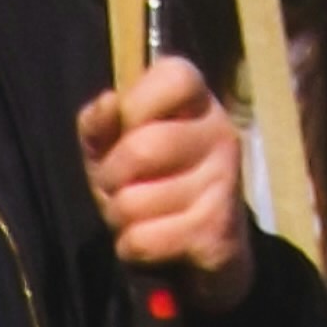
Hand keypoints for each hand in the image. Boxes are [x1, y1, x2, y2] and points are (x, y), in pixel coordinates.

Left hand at [78, 55, 253, 309]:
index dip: (134, 104)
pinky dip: (130, 246)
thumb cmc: (150, 181)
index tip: (127, 129)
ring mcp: (224, 182)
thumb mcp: (115, 145)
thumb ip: (101, 121)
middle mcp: (221, 132)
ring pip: (134, 202)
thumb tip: (109, 103)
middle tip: (118, 187)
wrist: (201, 249)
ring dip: (119, 217)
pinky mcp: (217, 230)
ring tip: (137, 216)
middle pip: (142, 148)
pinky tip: (149, 241)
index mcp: (198, 101)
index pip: (173, 76)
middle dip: (110, 177)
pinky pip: (143, 240)